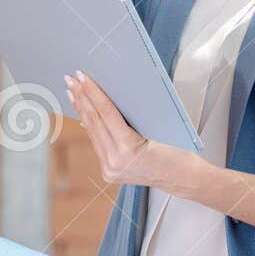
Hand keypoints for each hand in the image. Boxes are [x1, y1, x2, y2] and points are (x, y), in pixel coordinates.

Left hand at [65, 71, 201, 193]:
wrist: (183, 178)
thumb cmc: (177, 151)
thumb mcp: (157, 127)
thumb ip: (131, 116)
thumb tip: (109, 96)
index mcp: (129, 149)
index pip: (105, 113)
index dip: (93, 92)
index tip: (82, 76)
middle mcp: (115, 162)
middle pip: (94, 121)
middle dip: (81, 97)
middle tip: (71, 79)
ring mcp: (110, 169)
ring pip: (92, 132)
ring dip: (82, 110)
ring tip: (72, 92)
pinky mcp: (108, 172)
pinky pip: (97, 143)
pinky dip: (90, 126)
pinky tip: (83, 112)